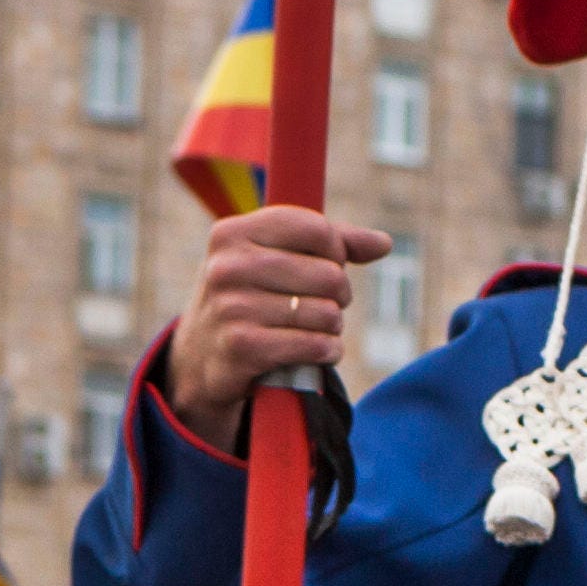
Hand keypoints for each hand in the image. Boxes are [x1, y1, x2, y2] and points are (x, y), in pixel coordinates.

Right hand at [168, 207, 392, 444]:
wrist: (204, 356)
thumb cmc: (253, 295)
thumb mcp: (277, 257)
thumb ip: (333, 243)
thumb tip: (382, 243)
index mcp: (233, 233)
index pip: (317, 229)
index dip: (337, 251)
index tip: (326, 264)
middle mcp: (227, 267)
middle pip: (330, 275)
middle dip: (338, 295)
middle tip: (316, 304)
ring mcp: (231, 308)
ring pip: (328, 314)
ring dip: (331, 327)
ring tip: (308, 328)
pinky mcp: (242, 347)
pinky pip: (316, 345)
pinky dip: (327, 351)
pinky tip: (314, 350)